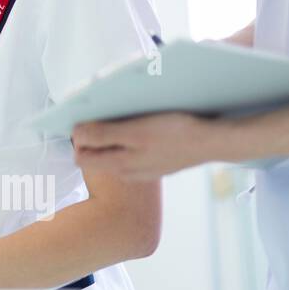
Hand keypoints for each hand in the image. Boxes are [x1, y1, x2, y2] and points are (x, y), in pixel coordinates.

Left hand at [73, 112, 216, 179]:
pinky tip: (138, 129)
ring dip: (109, 138)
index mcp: (119, 164)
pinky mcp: (152, 165)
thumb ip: (102, 135)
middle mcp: (126, 172)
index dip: (78, 135)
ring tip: (121, 121)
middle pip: (93, 156)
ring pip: (111, 154)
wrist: (211, 142)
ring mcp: (140, 170)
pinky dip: (126, 142)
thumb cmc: (176, 133)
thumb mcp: (136, 131)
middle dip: (91, 136)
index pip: (80, 155)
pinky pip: (129, 154)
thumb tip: (77, 134)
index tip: (84, 118)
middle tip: (100, 117)